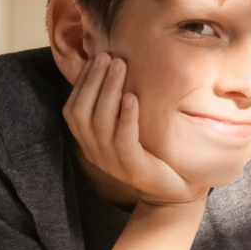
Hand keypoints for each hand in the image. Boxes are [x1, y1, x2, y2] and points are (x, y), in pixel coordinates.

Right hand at [63, 53, 207, 204]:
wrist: (176, 192)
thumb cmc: (155, 153)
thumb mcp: (131, 128)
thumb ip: (118, 107)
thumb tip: (117, 66)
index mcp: (90, 142)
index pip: (74, 109)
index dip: (83, 82)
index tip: (97, 57)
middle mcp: (96, 152)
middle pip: (82, 112)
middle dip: (93, 80)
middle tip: (108, 57)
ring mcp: (112, 162)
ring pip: (100, 122)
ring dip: (108, 90)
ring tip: (120, 66)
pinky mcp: (133, 169)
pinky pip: (123, 140)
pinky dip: (126, 117)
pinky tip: (132, 98)